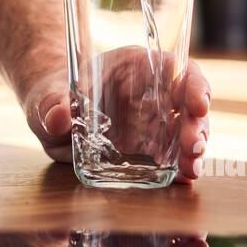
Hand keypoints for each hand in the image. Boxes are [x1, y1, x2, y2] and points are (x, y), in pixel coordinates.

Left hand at [23, 50, 211, 177]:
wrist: (51, 117)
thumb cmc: (52, 96)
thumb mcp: (47, 97)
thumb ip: (51, 104)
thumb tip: (56, 118)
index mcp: (133, 67)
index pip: (174, 68)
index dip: (193, 84)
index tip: (200, 104)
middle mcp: (151, 93)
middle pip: (187, 104)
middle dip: (196, 125)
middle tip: (193, 147)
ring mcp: (153, 122)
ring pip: (186, 132)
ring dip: (194, 151)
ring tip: (191, 170)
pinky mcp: (149, 149)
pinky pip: (172, 157)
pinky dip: (180, 168)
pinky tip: (183, 179)